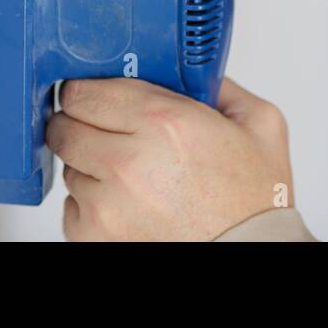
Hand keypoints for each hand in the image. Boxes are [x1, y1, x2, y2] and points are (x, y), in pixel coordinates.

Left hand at [48, 77, 293, 240]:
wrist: (249, 251)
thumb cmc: (254, 204)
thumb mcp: (262, 126)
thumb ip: (225, 88)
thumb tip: (196, 75)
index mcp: (166, 122)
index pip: (86, 91)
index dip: (88, 89)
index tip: (96, 94)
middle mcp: (128, 161)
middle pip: (65, 126)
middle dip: (81, 122)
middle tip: (104, 127)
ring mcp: (106, 203)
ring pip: (69, 166)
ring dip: (90, 163)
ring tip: (130, 171)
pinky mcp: (94, 235)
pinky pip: (72, 205)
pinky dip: (92, 201)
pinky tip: (127, 200)